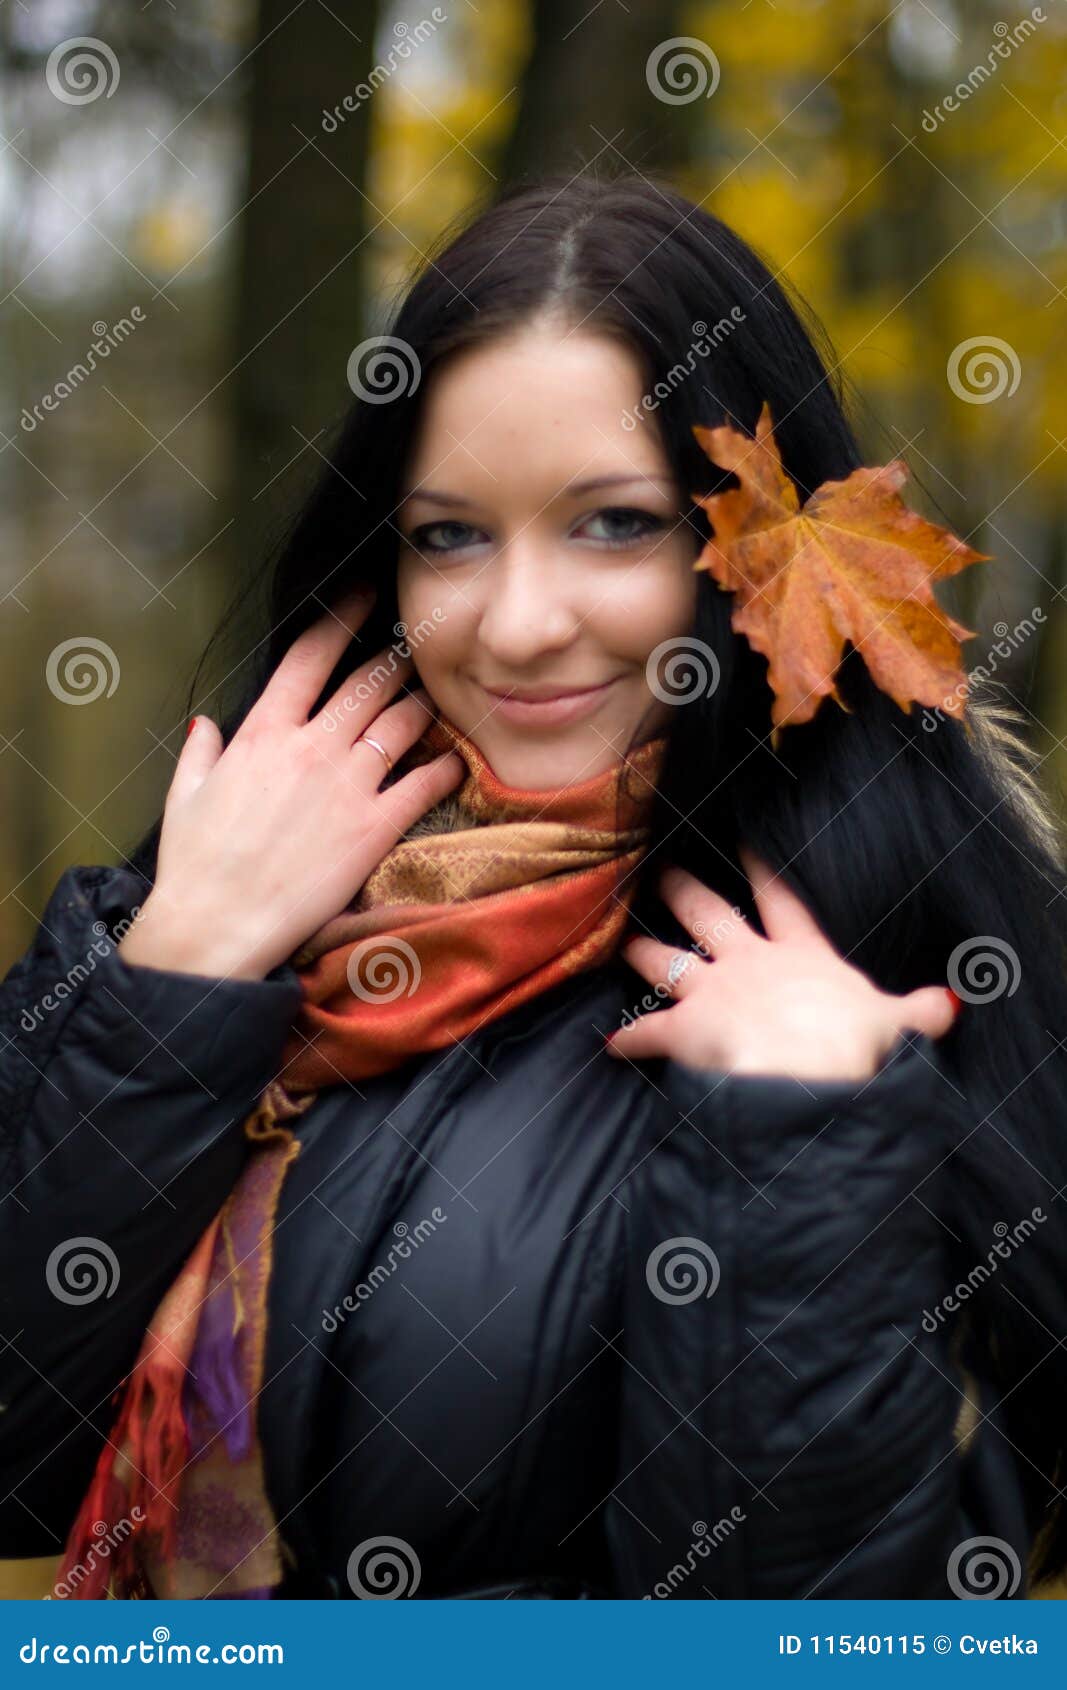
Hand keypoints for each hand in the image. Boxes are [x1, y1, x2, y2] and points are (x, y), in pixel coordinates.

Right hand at [118, 585, 464, 981]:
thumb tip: (206, 725)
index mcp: (263, 733)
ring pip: (403, 721)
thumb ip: (201, 753)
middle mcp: (311, 748)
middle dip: (398, 654)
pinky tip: (457, 759)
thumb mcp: (185, 798)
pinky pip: (424, 782)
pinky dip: (447, 765)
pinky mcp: (374, 827)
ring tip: (438, 693)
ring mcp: (347, 785)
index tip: (365, 593)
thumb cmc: (196, 866)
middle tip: (419, 640)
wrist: (218, 926)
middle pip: (368, 680)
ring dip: (425, 702)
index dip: (343, 615)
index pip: (311, 655)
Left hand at [606, 846, 958, 1081]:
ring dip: (642, 955)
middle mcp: (751, 964)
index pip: (781, 901)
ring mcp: (713, 994)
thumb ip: (920, 1013)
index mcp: (802, 956)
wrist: (812, 1073)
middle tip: (662, 871)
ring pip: (666, 963)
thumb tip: (950, 1006)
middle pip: (709, 916)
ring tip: (624, 945)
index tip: (742, 841)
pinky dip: (628, 1040)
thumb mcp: (900, 1025)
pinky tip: (610, 1044)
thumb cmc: (858, 1047)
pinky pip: (647, 1033)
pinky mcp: (685, 1031)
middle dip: (683, 890)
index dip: (763, 870)